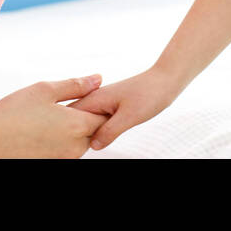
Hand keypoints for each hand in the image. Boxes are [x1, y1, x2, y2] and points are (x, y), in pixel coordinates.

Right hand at [0, 75, 108, 157]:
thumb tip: (98, 79)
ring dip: (71, 131)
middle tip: (61, 108)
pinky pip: (64, 151)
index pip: (104, 117)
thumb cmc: (13, 113)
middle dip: (84, 119)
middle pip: (93, 132)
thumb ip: (76, 85)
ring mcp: (63, 159)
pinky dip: (58, 141)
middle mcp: (74, 147)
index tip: (81, 98)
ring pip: (79, 143)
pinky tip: (41, 131)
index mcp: (76, 125)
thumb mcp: (45, 89)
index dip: (96, 105)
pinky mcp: (52, 164)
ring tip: (47, 120)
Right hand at [64, 66, 181, 151]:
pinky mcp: (109, 107)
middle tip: (73, 149)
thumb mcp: (129, 117)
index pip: (69, 117)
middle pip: (75, 120)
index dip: (66, 131)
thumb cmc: (149, 95)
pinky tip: (98, 139)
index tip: (66, 145)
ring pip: (85, 121)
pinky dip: (95, 130)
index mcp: (94, 99)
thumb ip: (109, 131)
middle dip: (74, 133)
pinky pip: (96, 121)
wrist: (164, 81)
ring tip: (84, 145)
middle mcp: (95, 99)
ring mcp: (101, 103)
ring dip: (84, 132)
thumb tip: (92, 146)